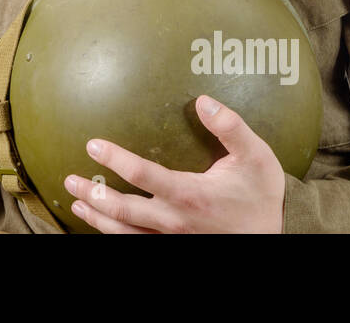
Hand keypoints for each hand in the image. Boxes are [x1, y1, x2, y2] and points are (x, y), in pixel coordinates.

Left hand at [63, 95, 285, 232]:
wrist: (279, 234)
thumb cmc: (263, 193)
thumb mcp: (257, 156)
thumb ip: (231, 127)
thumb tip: (205, 101)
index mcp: (191, 194)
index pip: (144, 175)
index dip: (116, 160)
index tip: (92, 145)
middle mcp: (177, 221)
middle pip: (125, 210)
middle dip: (94, 195)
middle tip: (70, 180)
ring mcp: (175, 239)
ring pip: (126, 233)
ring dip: (98, 219)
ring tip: (75, 204)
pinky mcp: (177, 248)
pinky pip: (140, 245)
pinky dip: (117, 235)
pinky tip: (103, 225)